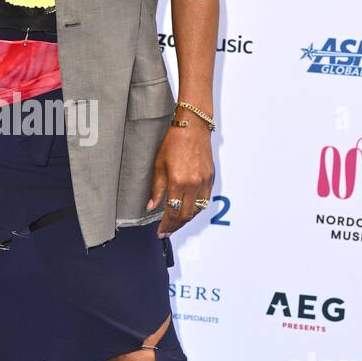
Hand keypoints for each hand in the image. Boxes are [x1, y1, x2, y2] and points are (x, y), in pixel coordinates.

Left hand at [146, 118, 214, 236]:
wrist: (193, 127)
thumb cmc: (173, 143)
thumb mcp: (158, 165)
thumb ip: (156, 189)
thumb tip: (151, 207)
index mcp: (178, 182)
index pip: (172, 212)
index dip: (166, 226)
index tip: (161, 232)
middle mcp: (193, 185)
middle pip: (186, 215)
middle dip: (176, 226)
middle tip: (167, 231)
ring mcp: (204, 182)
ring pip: (197, 210)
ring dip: (187, 219)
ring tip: (176, 223)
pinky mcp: (210, 178)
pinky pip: (205, 200)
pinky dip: (196, 209)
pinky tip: (188, 210)